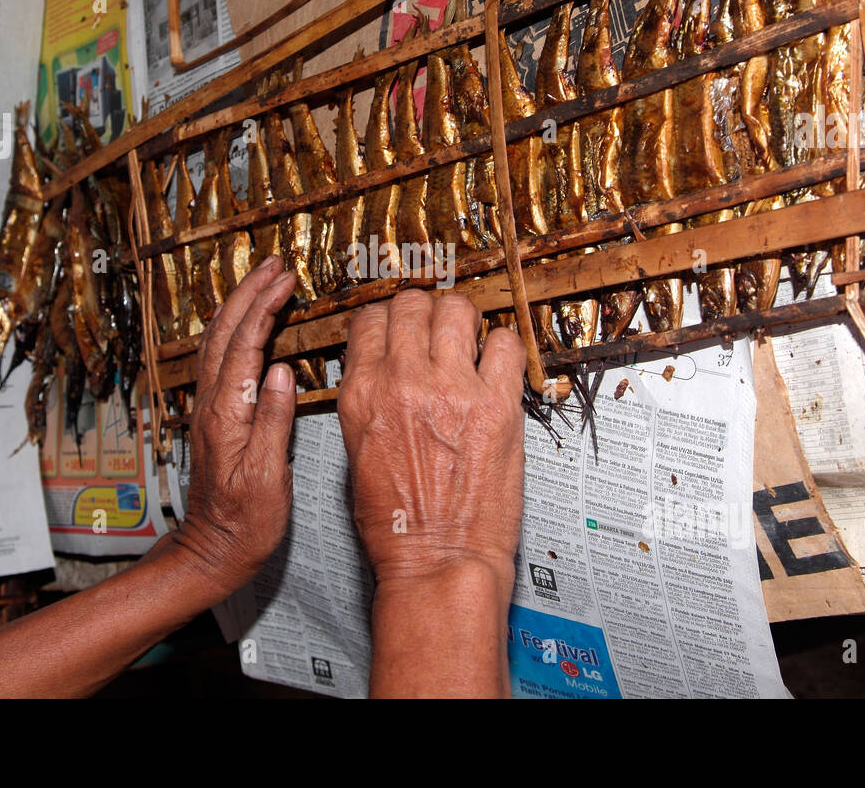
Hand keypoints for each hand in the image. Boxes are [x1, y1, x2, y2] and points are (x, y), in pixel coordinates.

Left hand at [166, 255, 297, 600]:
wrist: (211, 552)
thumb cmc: (244, 524)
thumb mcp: (267, 478)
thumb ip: (273, 422)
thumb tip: (282, 371)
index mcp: (226, 415)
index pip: (244, 345)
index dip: (264, 307)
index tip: (285, 278)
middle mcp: (210, 405)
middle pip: (223, 334)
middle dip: (248, 292)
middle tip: (273, 262)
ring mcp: (208, 410)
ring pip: (217, 343)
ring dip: (238, 306)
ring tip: (263, 280)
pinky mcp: (213, 418)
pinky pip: (219, 360)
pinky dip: (234, 331)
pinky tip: (249, 326)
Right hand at [337, 289, 526, 587]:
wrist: (438, 560)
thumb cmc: (398, 525)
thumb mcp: (357, 455)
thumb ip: (368, 402)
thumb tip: (384, 371)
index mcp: (363, 395)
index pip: (370, 321)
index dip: (387, 320)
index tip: (400, 328)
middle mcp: (404, 383)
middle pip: (412, 305)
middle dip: (424, 313)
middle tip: (436, 330)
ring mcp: (453, 390)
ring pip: (457, 310)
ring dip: (462, 320)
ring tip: (468, 339)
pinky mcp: (497, 406)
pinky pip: (507, 344)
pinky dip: (503, 347)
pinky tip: (497, 365)